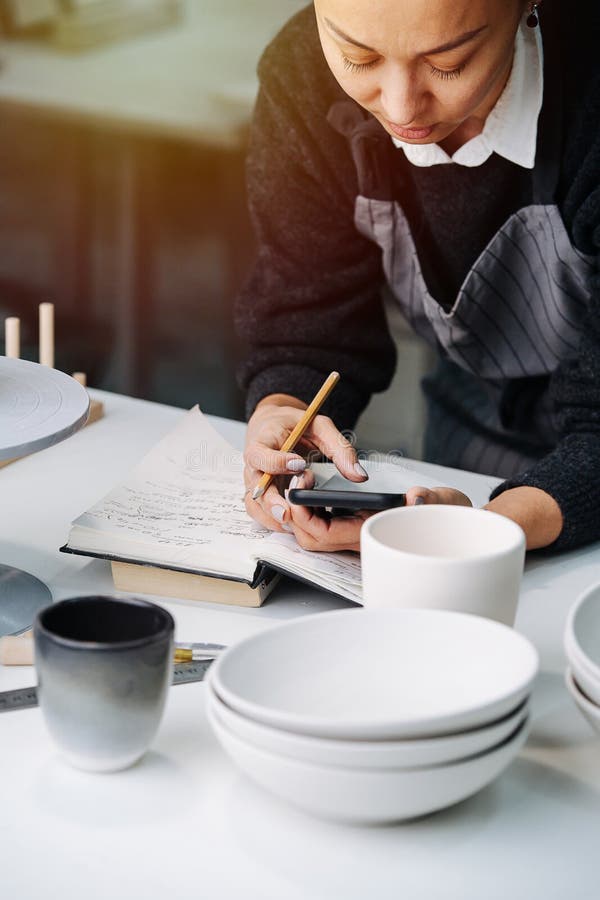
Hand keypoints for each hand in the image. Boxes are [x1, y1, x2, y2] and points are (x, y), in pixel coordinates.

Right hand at [243, 395, 367, 532]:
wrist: (277, 427)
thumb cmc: (295, 426)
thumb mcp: (320, 427)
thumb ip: (339, 448)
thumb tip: (358, 474)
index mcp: (263, 440)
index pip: (260, 453)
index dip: (277, 461)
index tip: (299, 464)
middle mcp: (255, 464)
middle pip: (256, 486)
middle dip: (271, 501)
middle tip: (288, 511)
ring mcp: (256, 482)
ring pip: (256, 504)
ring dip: (272, 516)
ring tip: (292, 523)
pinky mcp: (262, 496)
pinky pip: (260, 512)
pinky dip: (273, 521)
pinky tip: (291, 526)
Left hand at [286, 473, 472, 552]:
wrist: (457, 521)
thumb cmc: (449, 515)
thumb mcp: (444, 502)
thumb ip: (430, 500)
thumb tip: (416, 497)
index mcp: (372, 533)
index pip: (323, 536)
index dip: (304, 517)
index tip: (299, 491)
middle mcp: (361, 537)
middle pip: (311, 537)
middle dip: (297, 513)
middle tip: (297, 482)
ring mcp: (358, 532)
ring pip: (316, 530)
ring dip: (304, 509)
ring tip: (304, 480)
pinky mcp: (360, 523)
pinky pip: (327, 521)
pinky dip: (315, 507)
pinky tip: (317, 485)